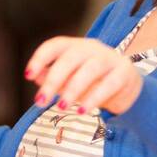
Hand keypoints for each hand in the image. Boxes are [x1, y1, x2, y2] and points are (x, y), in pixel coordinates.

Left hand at [24, 37, 142, 115]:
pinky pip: (109, 84)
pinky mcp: (124, 72)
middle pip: (70, 58)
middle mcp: (92, 48)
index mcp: (76, 46)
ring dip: (73, 89)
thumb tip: (34, 77)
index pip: (55, 45)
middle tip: (41, 100)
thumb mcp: (71, 79)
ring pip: (90, 69)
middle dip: (54, 79)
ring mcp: (110, 58)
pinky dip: (94, 98)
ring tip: (61, 106)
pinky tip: (83, 111)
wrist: (128, 86)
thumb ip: (53, 77)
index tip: (28, 75)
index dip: (40, 58)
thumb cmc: (94, 81)